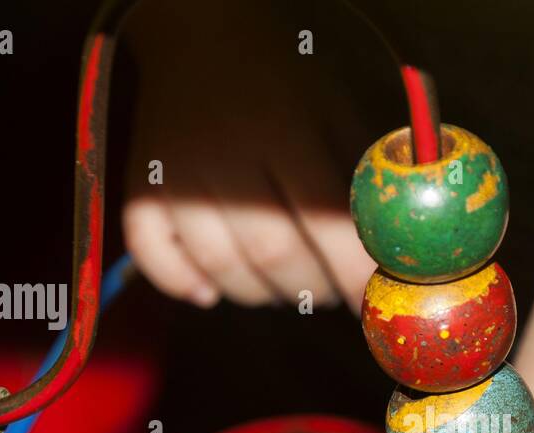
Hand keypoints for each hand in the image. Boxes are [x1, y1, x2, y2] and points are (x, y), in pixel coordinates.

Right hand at [121, 0, 375, 311]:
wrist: (200, 34)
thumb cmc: (284, 79)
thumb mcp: (334, 110)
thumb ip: (359, 175)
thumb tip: (392, 248)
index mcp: (281, 128)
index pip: (322, 218)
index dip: (353, 271)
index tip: (374, 297)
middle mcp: (224, 152)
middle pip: (273, 253)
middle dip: (314, 287)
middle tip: (334, 290)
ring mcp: (176, 173)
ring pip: (221, 265)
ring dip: (263, 293)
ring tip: (289, 286)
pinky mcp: (140, 187)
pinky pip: (153, 255)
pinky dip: (182, 283)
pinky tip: (211, 292)